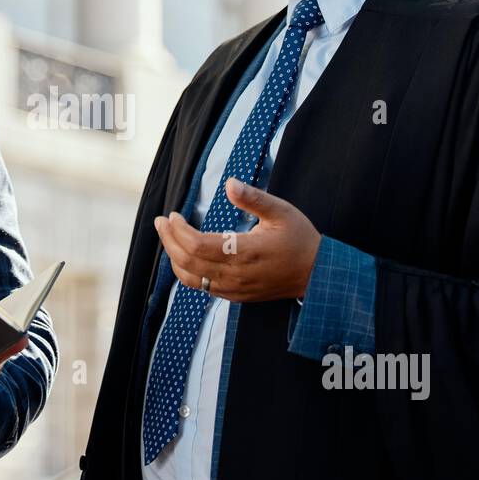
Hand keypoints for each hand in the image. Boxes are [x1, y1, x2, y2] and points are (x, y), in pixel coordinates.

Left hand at [153, 177, 320, 302]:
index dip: (179, 230)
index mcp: (245, 252)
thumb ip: (253, 198)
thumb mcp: (281, 212)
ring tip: (168, 237)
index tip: (173, 215)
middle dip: (168, 240)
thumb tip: (229, 183)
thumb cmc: (300, 239)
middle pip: (187, 262)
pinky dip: (186, 271)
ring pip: (190, 278)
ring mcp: (234, 289)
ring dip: (173, 257)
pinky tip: (184, 255)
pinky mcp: (235, 296)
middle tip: (161, 222)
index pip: (197, 245)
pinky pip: (202, 287)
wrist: (317, 275)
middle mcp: (236, 274)